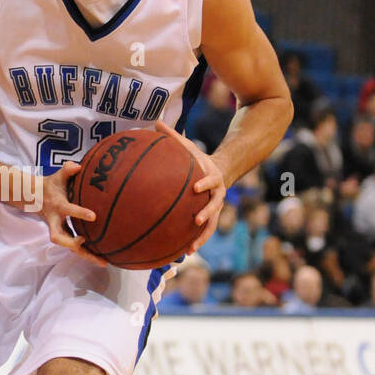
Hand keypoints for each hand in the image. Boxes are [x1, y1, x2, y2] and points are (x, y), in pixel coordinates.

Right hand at [24, 161, 106, 264]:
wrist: (34, 197)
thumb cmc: (51, 185)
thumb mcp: (57, 175)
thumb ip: (67, 170)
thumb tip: (78, 166)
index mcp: (57, 206)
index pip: (68, 210)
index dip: (79, 213)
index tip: (93, 217)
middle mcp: (56, 221)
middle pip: (60, 238)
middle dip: (74, 245)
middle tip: (91, 248)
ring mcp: (59, 230)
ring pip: (70, 247)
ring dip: (85, 256)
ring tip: (103, 263)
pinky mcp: (65, 235)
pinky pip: (75, 247)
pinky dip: (87, 254)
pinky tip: (103, 259)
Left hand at [154, 120, 226, 254]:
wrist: (219, 170)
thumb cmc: (197, 159)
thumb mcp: (188, 147)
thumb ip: (173, 136)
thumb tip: (154, 121)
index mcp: (212, 176)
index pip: (211, 180)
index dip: (206, 183)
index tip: (197, 187)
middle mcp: (217, 194)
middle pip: (215, 206)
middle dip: (207, 214)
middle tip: (196, 220)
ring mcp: (215, 207)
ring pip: (211, 225)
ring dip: (202, 237)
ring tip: (190, 249)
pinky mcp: (210, 217)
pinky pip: (203, 232)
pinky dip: (195, 241)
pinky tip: (182, 253)